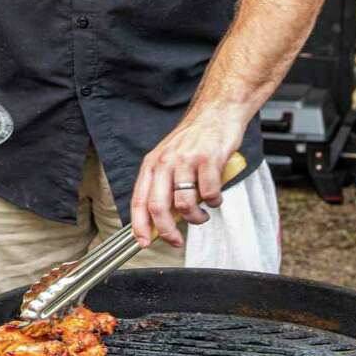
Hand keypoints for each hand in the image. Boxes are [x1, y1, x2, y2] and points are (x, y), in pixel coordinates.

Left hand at [130, 109, 248, 249]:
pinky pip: (210, 193)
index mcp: (152, 164)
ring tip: (202, 214)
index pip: (139, 200)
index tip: (144, 243)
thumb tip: (161, 222)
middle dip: (167, 231)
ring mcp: (187, 160)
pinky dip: (215, 202)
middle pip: (158, 206)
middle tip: (176, 241)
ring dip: (196, 217)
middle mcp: (166, 161)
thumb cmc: (194, 140)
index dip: (139, 225)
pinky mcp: (209, 159)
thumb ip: (163, 186)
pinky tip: (216, 197)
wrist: (216, 113)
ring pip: (185, 204)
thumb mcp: (169, 159)